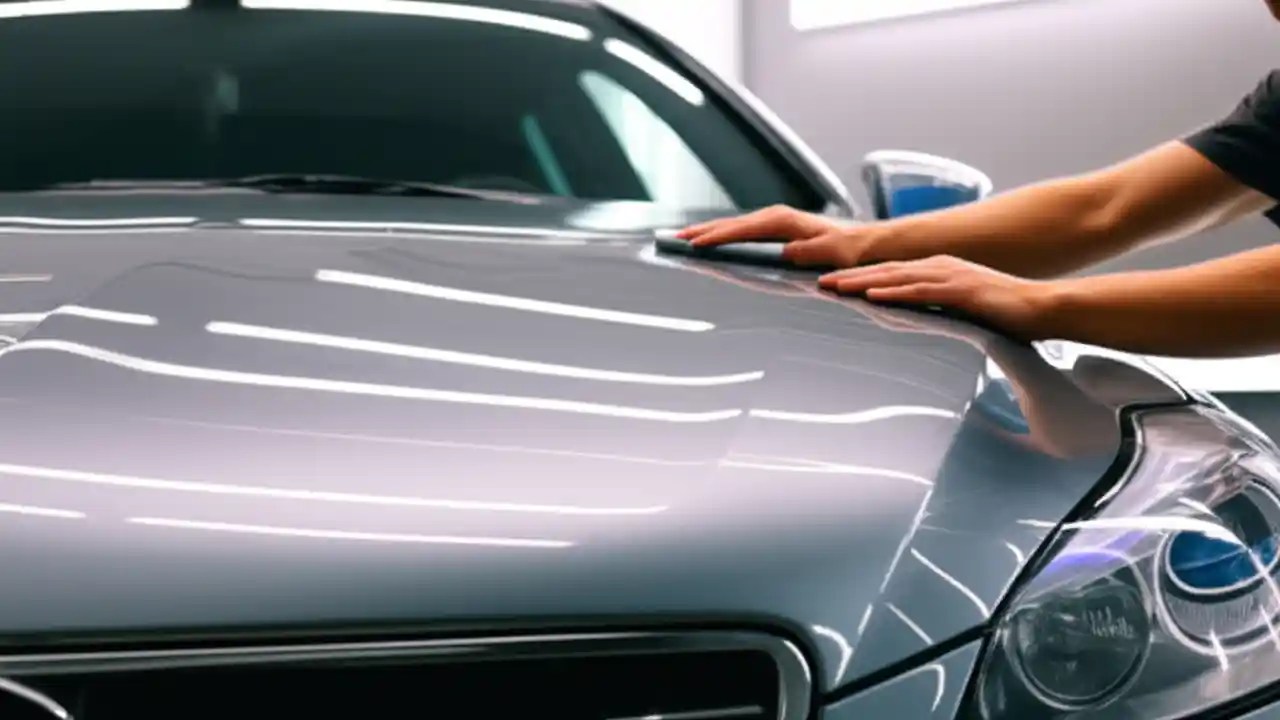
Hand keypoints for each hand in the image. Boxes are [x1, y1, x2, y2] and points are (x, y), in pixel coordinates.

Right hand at [677, 205, 876, 268]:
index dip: (719, 236)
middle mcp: (778, 216)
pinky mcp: (775, 228)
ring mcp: (775, 220)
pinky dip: (722, 233)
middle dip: (702, 230)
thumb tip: (786, 251)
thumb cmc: (851, 250)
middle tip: (674, 238)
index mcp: (786, 221)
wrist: (866, 241)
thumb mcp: (835, 252)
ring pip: (734, 225)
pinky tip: (710, 240)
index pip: (744, 229)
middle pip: (732, 223)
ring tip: (683, 238)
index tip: (697, 243)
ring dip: (708, 231)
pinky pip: (742, 230)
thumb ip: (811, 250)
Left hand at [818, 255, 1055, 340]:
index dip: (858, 276)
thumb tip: (914, 322)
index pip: (890, 273)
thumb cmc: (1005, 314)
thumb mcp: (962, 309)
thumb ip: (937, 310)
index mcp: (938, 271)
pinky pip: (921, 291)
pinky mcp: (962, 291)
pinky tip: (873, 295)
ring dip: (862, 281)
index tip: (830, 282)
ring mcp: (951, 276)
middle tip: (817, 281)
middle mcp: (940, 267)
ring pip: (896, 277)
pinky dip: (894, 292)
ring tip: (833, 286)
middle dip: (849, 276)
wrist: (1043, 308)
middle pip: (885, 271)